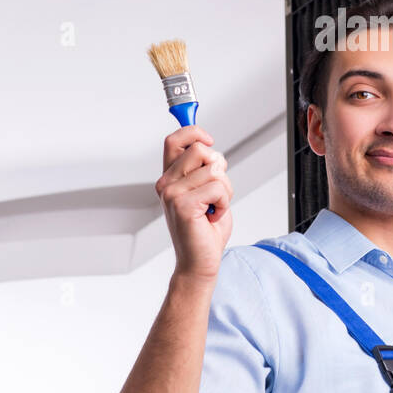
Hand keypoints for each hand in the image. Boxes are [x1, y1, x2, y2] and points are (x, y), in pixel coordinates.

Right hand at [155, 125, 233, 279]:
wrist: (200, 261)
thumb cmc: (205, 228)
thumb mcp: (207, 190)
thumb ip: (205, 168)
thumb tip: (207, 144)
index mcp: (170, 177)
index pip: (174, 140)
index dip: (193, 131)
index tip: (209, 140)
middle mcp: (166, 183)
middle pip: (200, 150)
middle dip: (219, 168)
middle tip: (215, 191)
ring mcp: (172, 193)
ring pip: (214, 169)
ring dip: (225, 190)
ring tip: (214, 207)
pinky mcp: (183, 204)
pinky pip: (218, 188)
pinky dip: (224, 203)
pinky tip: (213, 216)